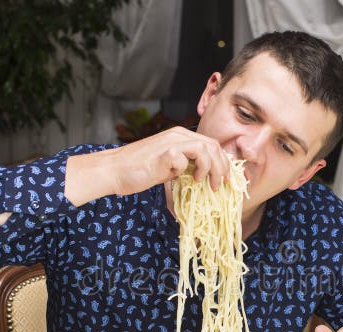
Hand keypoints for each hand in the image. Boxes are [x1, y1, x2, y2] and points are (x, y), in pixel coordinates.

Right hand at [65, 127, 230, 205]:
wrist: (115, 171)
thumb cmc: (139, 171)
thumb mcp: (169, 167)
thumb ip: (186, 167)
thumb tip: (205, 178)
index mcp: (180, 137)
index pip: (211, 145)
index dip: (224, 162)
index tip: (227, 180)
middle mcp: (177, 135)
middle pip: (213, 145)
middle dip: (223, 167)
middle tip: (221, 185)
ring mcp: (170, 142)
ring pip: (205, 148)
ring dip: (211, 168)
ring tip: (208, 183)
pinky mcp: (163, 152)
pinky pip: (185, 158)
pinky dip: (189, 170)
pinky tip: (186, 180)